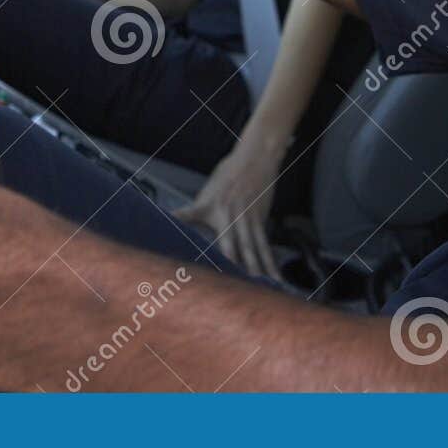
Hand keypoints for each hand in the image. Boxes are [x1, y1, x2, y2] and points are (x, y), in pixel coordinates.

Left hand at [175, 136, 284, 279]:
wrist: (255, 158)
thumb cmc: (227, 176)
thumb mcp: (205, 194)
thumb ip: (190, 213)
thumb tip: (173, 222)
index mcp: (212, 209)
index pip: (201, 230)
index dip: (199, 244)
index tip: (200, 263)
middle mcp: (230, 216)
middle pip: (233, 247)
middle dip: (234, 267)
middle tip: (235, 289)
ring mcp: (247, 219)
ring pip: (252, 249)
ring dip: (257, 270)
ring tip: (261, 289)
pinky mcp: (259, 221)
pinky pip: (264, 246)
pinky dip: (269, 262)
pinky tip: (274, 276)